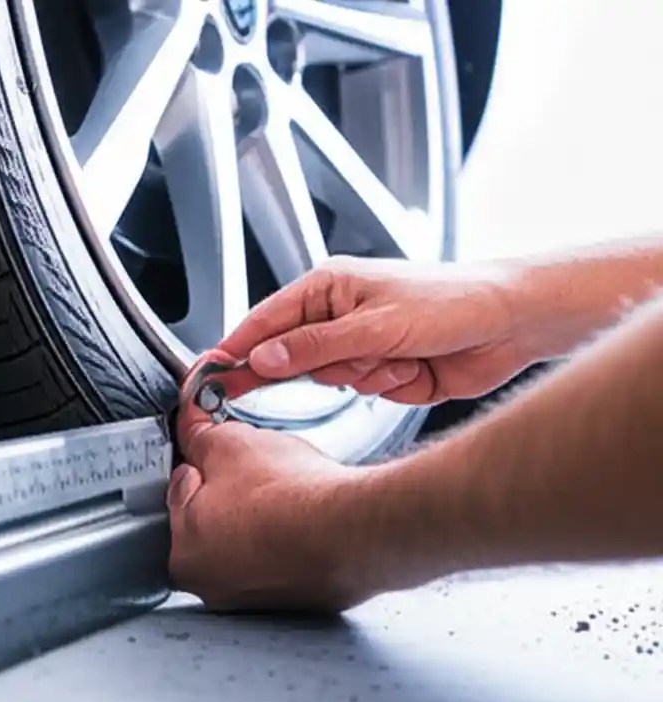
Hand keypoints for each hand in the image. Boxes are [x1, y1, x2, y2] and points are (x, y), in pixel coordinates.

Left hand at [167, 357, 388, 611]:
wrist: (354, 529)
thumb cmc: (289, 495)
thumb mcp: (230, 444)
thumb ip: (199, 437)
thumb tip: (189, 426)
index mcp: (183, 555)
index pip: (179, 496)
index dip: (200, 466)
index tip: (217, 454)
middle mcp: (214, 588)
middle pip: (211, 524)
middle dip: (228, 496)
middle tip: (255, 474)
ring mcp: (258, 600)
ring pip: (248, 542)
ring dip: (260, 519)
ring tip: (286, 495)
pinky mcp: (300, 602)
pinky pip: (284, 560)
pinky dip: (291, 541)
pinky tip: (305, 519)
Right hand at [218, 256, 530, 403]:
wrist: (512, 324)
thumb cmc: (453, 302)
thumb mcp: (373, 326)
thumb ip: (313, 347)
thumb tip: (262, 359)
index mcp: (328, 286)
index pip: (264, 321)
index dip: (236, 348)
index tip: (212, 374)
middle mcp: (339, 314)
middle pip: (294, 356)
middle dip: (320, 367)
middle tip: (338, 366)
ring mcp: (361, 344)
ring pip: (329, 379)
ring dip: (363, 376)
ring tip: (398, 357)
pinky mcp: (383, 371)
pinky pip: (361, 391)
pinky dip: (386, 386)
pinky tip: (413, 369)